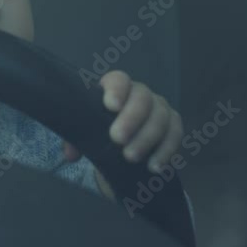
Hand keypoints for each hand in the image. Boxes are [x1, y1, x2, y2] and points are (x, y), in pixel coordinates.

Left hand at [62, 70, 183, 188]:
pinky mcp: (173, 124)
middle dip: (131, 118)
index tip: (111, 106)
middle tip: (117, 139)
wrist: (122, 142)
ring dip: (147, 138)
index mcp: (116, 88)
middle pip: (142, 97)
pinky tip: (154, 166)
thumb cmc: (100, 129)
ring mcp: (158, 107)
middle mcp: (140, 93)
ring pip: (160, 116)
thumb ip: (76, 139)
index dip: (117, 90)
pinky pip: (175, 133)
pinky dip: (166, 150)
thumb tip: (71, 155)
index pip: (119, 80)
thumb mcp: (86, 132)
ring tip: (130, 157)